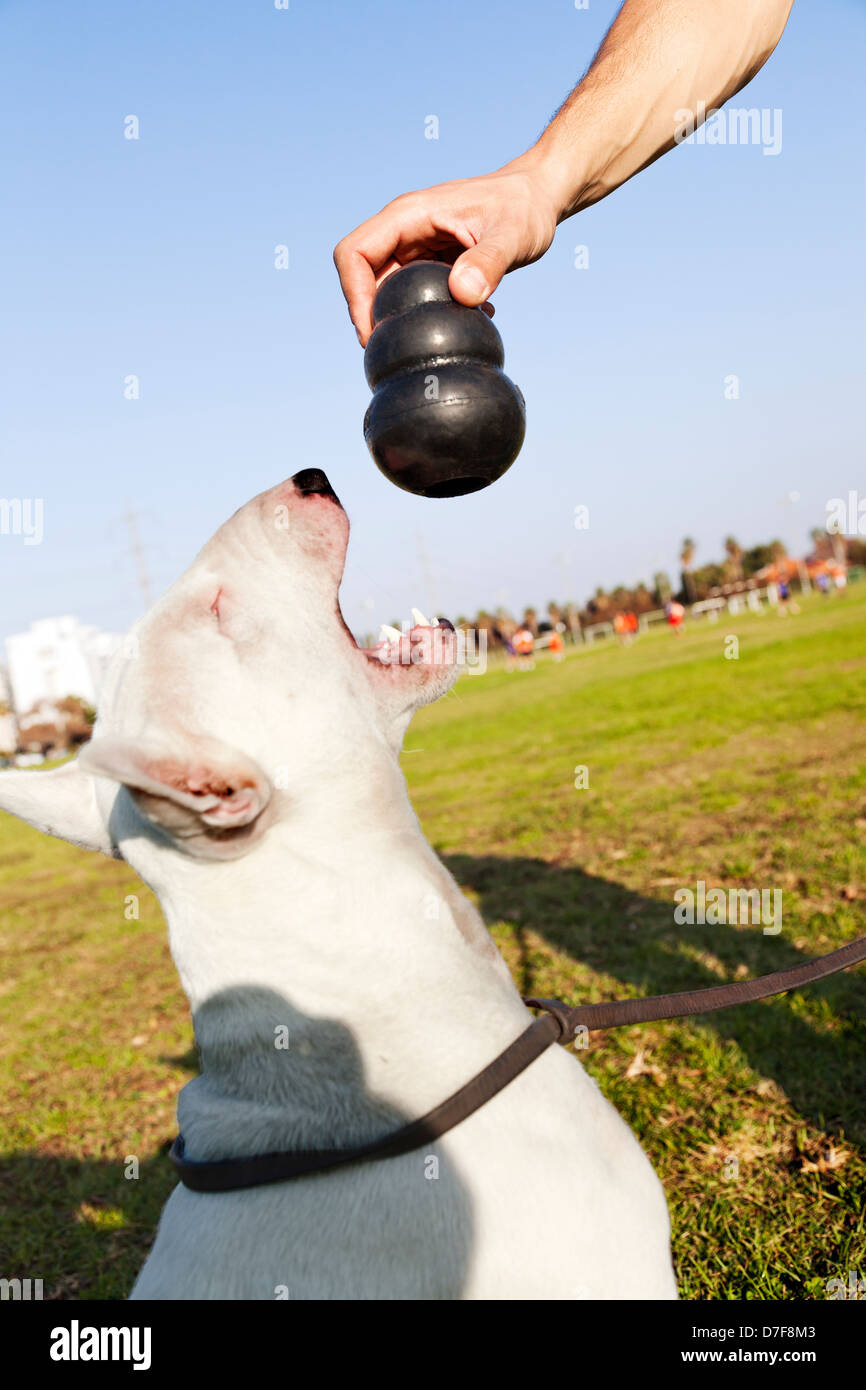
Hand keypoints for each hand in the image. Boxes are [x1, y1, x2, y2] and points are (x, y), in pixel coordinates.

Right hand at [334, 159, 559, 345]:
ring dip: (398, 318)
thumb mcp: (513, 235)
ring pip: (385, 288)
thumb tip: (463, 293)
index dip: (354, 297)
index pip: (354, 254)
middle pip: (363, 277)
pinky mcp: (431, 261)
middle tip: (394, 352)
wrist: (540, 196)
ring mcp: (416, 246)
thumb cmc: (526, 206)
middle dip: (371, 316)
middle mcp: (405, 229)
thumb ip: (489, 262)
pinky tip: (457, 326)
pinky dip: (424, 313)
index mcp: (409, 215)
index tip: (372, 333)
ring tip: (426, 343)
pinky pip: (411, 291)